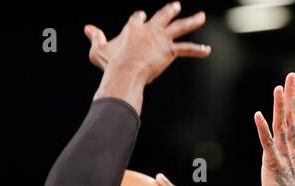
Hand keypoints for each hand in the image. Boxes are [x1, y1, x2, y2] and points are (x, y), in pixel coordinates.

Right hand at [85, 4, 209, 84]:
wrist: (126, 71)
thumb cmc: (111, 64)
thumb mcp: (98, 50)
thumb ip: (95, 38)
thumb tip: (87, 28)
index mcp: (133, 28)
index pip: (138, 18)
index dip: (140, 18)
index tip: (142, 16)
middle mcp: (149, 30)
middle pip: (161, 15)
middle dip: (169, 10)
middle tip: (176, 5)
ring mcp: (160, 39)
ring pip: (179, 27)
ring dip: (191, 21)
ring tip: (201, 16)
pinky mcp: (169, 51)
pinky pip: (186, 49)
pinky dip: (197, 50)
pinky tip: (207, 51)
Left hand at [254, 72, 294, 185]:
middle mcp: (293, 148)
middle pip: (292, 117)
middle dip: (291, 96)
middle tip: (291, 75)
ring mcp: (283, 155)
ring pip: (281, 126)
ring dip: (280, 107)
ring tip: (279, 88)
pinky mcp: (272, 163)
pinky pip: (267, 143)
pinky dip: (262, 129)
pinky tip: (258, 115)